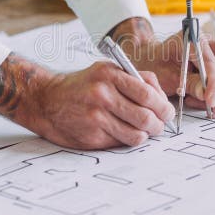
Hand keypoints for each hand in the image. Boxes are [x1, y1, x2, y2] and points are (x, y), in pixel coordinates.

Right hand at [0, 54, 175, 148]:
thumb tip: (162, 99)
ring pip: (136, 134)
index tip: (167, 112)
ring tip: (144, 132)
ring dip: (145, 136)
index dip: (163, 107)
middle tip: (160, 126)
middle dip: (159, 125)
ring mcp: (96, 116)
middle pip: (146, 117)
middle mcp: (102, 94)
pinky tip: (123, 134)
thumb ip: (135, 80)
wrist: (46, 100)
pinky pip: (120, 142)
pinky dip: (127, 140)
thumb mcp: (107, 72)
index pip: (148, 93)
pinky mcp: (91, 135)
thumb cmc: (83, 86)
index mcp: (110, 74)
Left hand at [110, 18, 214, 115]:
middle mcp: (210, 42)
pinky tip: (207, 102)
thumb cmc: (157, 64)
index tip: (211, 102)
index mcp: (193, 39)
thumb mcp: (165, 76)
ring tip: (207, 107)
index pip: (212, 60)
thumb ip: (187, 83)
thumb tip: (205, 94)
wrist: (153, 60)